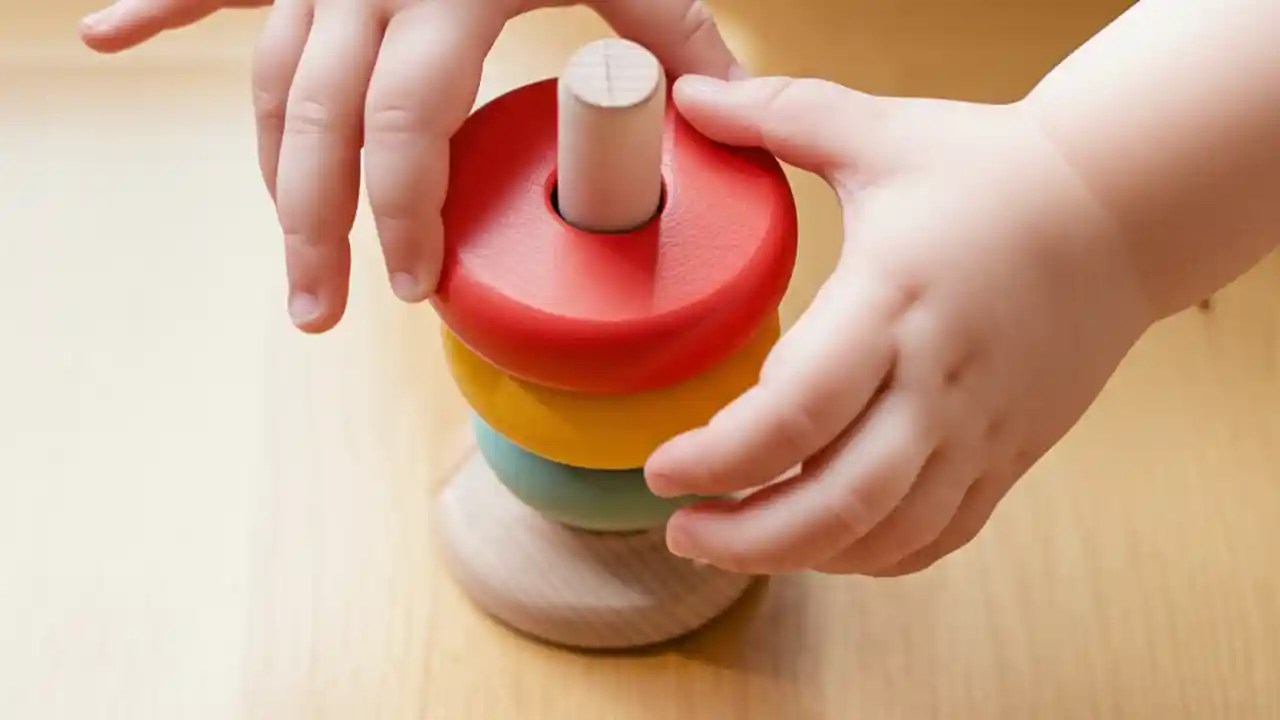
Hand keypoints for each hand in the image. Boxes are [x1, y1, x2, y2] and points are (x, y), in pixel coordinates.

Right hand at [80, 0, 742, 331]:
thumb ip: (672, 32)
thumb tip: (718, 111)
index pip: (405, 124)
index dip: (404, 213)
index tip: (416, 283)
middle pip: (318, 121)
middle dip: (315, 228)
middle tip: (323, 310)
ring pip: (270, 78)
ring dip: (271, 172)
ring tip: (292, 253)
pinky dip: (161, 6)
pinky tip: (108, 36)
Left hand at [644, 76, 1155, 575]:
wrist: (1121, 208)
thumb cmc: (993, 171)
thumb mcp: (882, 133)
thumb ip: (778, 114)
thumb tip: (690, 95)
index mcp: (893, 301)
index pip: (797, 411)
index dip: (720, 458)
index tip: (662, 468)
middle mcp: (938, 382)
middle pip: (838, 502)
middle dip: (746, 538)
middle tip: (681, 530)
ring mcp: (980, 430)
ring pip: (885, 535)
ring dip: (800, 555)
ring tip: (733, 542)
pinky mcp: (1009, 455)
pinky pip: (938, 536)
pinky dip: (872, 556)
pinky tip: (822, 542)